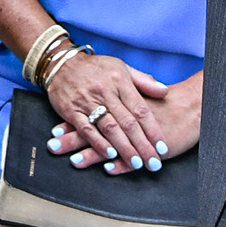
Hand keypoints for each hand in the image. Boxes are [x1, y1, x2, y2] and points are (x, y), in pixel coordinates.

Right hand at [45, 56, 197, 174]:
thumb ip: (143, 81)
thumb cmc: (96, 67)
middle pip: (128, 123)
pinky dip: (98, 143)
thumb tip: (165, 92)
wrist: (61, 63)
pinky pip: (86, 129)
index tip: (162, 147)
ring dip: (124, 148)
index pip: (141, 109)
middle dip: (142, 145)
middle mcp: (106, 92)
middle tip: (153, 163)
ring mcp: (88, 102)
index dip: (153, 129)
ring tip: (136, 163)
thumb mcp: (122, 68)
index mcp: (120, 81)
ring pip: (110, 128)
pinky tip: (110, 155)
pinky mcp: (72, 111)